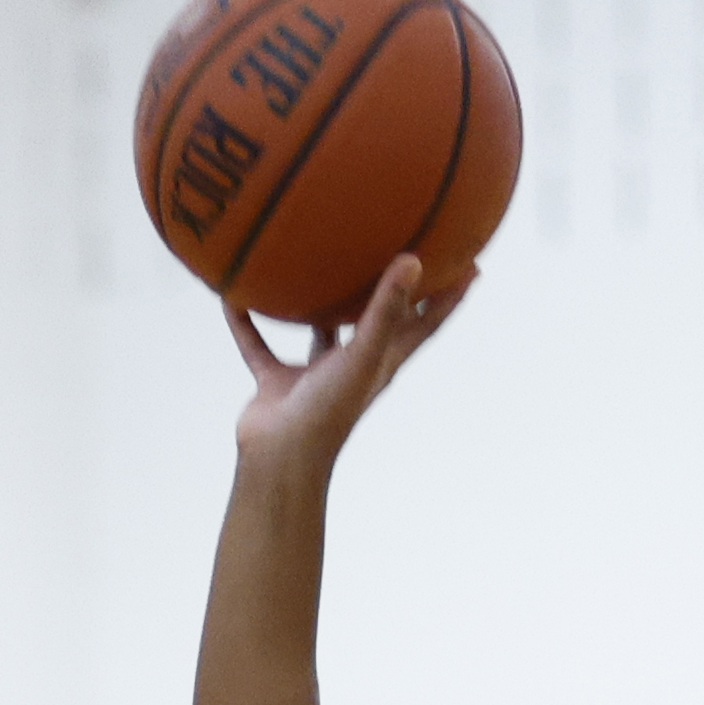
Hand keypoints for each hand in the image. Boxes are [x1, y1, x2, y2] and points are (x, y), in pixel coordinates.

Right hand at [226, 256, 473, 467]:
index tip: (471, 263)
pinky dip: (247, 323)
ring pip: (320, 332)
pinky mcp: (278, 383)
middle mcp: (354, 366)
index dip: (449, 296)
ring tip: (314, 260)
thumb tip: (414, 261)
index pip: (426, 324)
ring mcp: (315, 377)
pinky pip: (259, 344)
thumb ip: (386, 310)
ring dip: (317, 304)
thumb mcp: (363, 354)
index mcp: (383, 363)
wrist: (282, 459)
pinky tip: (232, 294)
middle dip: (391, 290)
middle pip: (380, 321)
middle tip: (398, 246)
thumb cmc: (329, 411)